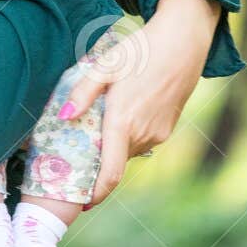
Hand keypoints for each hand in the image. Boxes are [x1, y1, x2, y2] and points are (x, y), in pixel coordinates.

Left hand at [62, 0, 219, 204]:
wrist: (183, 43)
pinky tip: (123, 116)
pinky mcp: (167, 128)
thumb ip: (82, 92)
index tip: (82, 203)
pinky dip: (127, 138)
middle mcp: (142, 134)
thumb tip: (62, 116)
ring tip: (99, 130)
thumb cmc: (141, 50)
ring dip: (113, 149)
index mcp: (123, 121)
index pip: (110, 173)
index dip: (96, 193)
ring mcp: (157, 133)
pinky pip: (141, 142)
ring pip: (128, 152)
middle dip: (98, 166)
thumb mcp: (106, 65)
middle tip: (79, 156)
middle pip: (115, 163)